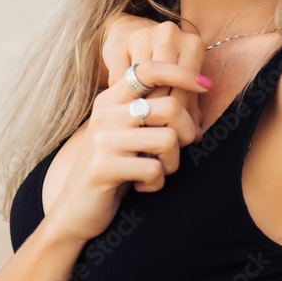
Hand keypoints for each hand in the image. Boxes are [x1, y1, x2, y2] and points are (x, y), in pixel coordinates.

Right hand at [47, 60, 210, 244]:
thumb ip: (157, 114)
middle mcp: (105, 113)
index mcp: (111, 99)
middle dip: (187, 132)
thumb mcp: (132, 134)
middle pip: (171, 107)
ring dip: (172, 162)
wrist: (75, 210)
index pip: (149, 70)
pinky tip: (141, 186)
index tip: (206, 85)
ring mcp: (103, 139)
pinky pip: (154, 169)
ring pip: (168, 139)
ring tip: (156, 171)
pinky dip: (156, 183)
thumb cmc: (115, 168)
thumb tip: (201, 105)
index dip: (182, 73)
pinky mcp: (103, 166)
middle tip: (177, 151)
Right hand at [101, 16, 206, 139]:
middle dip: (159, 107)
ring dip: (140, 103)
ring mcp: (142, 35)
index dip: (178, 109)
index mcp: (193, 43)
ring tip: (141, 124)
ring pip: (141, 79)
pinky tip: (124, 108)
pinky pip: (119, 78)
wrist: (140, 42)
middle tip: (155, 129)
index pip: (185, 83)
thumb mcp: (182, 87)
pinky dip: (121, 94)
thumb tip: (198, 137)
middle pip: (164, 80)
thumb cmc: (169, 74)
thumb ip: (191, 110)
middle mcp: (169, 33)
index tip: (173, 129)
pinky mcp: (118, 44)